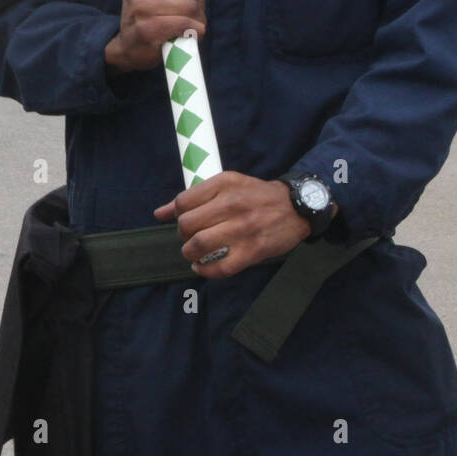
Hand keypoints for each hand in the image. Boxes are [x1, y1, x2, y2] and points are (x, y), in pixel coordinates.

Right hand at [105, 0, 205, 72]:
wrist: (130, 45)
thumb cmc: (150, 11)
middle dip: (197, 3)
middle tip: (187, 13)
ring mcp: (139, 7)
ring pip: (190, 6)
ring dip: (196, 19)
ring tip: (186, 25)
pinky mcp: (146, 29)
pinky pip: (183, 23)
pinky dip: (193, 30)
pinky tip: (186, 34)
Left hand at [153, 171, 311, 276]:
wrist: (297, 206)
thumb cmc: (257, 195)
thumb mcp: (228, 185)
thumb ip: (195, 197)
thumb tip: (159, 213)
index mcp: (225, 184)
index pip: (183, 202)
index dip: (176, 214)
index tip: (185, 220)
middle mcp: (232, 204)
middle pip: (186, 225)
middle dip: (182, 235)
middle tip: (190, 237)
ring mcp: (242, 229)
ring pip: (198, 246)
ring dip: (189, 253)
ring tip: (194, 253)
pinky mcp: (252, 250)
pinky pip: (219, 268)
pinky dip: (204, 271)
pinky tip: (202, 267)